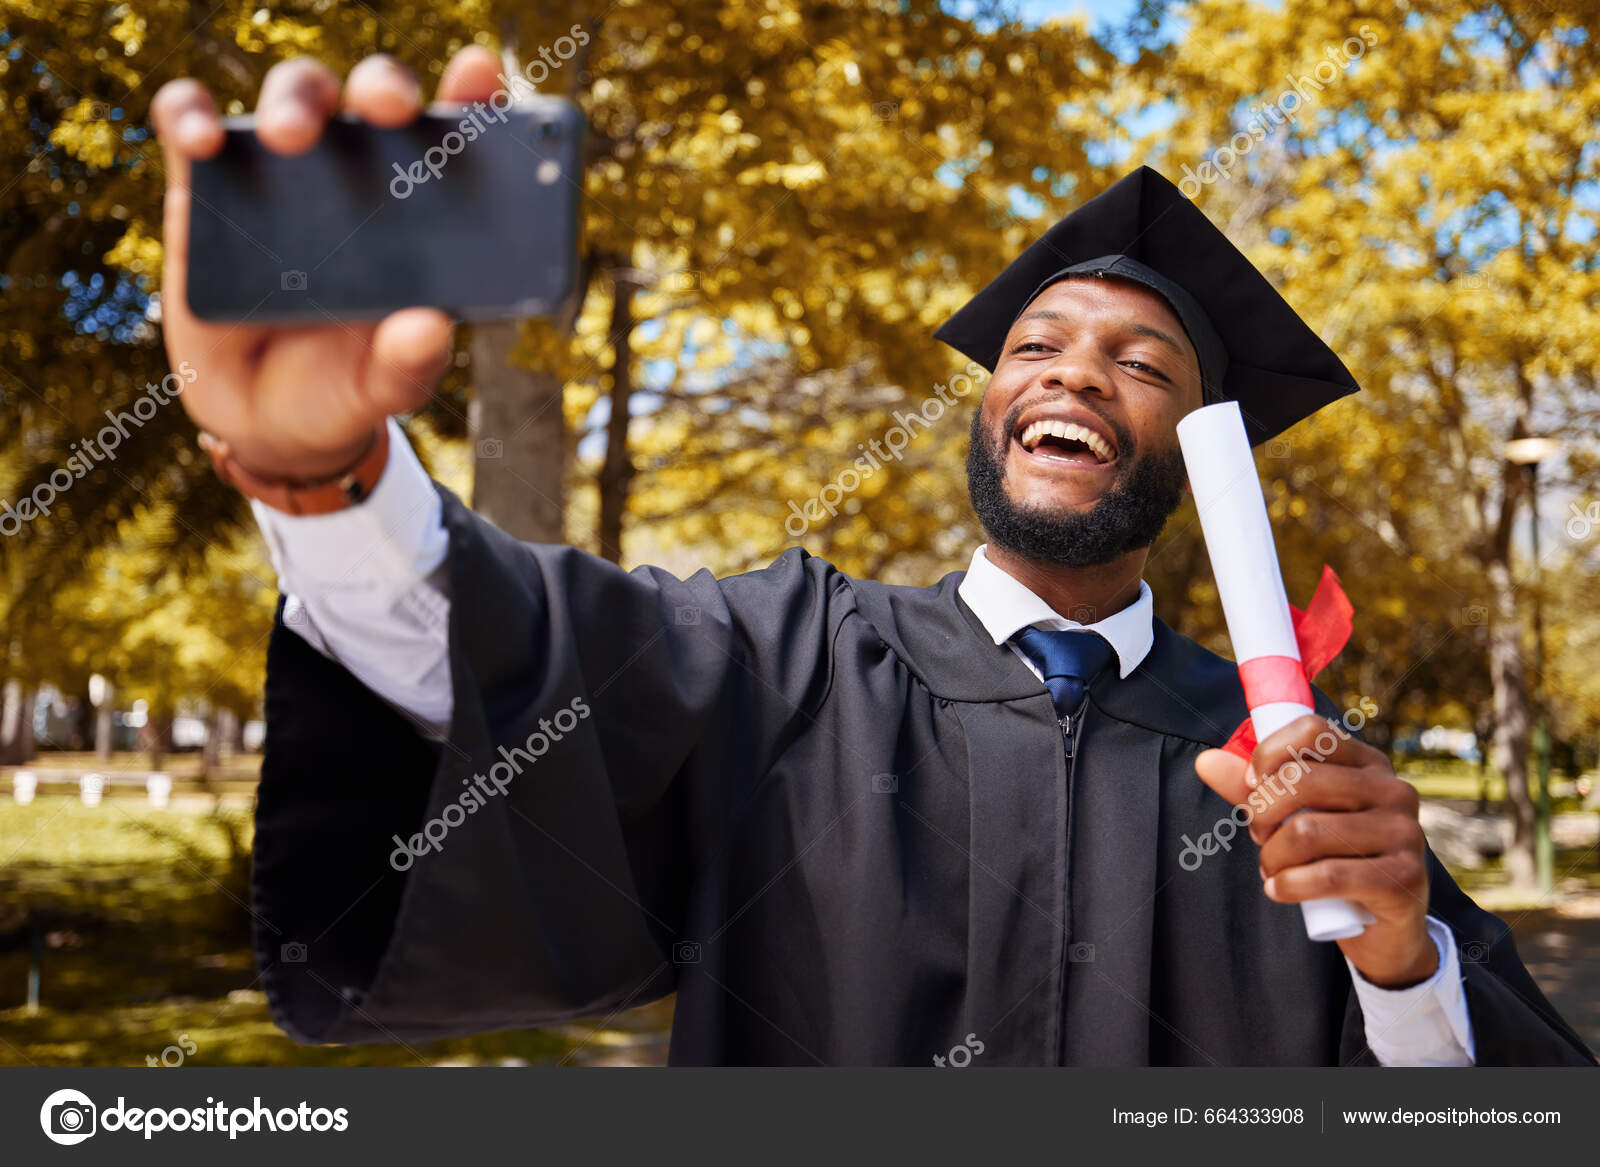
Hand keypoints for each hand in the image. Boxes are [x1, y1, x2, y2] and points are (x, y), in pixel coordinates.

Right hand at [152, 48, 501, 478]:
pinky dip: (190, 115)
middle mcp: (358, 178)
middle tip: (389, 107)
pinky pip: (190, 126)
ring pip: (294, 96)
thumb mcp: (382, 388)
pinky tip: (202, 139)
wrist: (266, 424)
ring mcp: (282, 178)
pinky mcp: (208, 190)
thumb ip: (408, 364)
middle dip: (383, 85)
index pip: (454, 138)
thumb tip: (431, 329)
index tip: (480, 74)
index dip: (472, 96)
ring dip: (294, 99)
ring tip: (289, 135)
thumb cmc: (344, 391)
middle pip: (372, 98)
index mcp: (421, 213)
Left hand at [1194, 714, 1436, 988]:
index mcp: (1369, 764)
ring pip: (1306, 831)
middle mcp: (1393, 791)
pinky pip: (1327, 875)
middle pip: (1301, 781)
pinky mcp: (1402, 877)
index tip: (1252, 785)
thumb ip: (1253, 789)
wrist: (1384, 927)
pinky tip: (1280, 890)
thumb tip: (1205, 761)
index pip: (1311, 731)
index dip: (1268, 754)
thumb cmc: (1334, 859)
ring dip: (1272, 857)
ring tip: (1272, 870)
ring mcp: (1404, 833)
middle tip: (1259, 836)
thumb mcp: (1294, 818)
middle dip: (1261, 813)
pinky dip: (1288, 885)